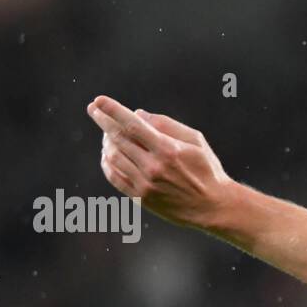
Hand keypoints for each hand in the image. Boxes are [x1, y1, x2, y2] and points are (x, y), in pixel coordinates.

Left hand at [87, 95, 234, 230]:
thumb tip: (137, 114)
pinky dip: (107, 164)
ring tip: (107, 134)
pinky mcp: (142, 199)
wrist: (213, 207)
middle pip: (118, 139)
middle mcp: (154, 167)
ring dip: (106, 142)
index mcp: (168, 150)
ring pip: (114, 157)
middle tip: (94, 109)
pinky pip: (115, 178)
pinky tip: (108, 155)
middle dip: (103, 121)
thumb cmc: (206, 169)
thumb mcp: (195, 141)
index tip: (99, 100)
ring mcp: (146, 185)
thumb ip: (166, 124)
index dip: (113, 110)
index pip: (133, 125)